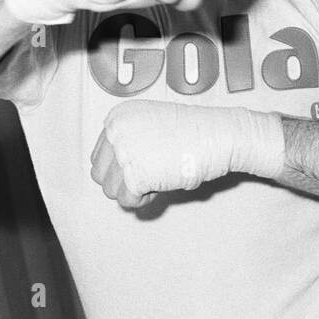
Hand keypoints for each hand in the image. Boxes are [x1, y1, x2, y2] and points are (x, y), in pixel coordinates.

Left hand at [90, 101, 284, 209]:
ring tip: (157, 177)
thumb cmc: (193, 131)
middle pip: (100, 174)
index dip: (121, 166)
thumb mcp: (151, 125)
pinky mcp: (135, 176)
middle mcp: (115, 132)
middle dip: (123, 180)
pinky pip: (127, 201)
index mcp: (118, 117)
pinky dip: (144, 199)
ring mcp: (124, 154)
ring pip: (110, 190)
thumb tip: (112, 173)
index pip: (100, 155)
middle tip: (150, 175)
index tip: (144, 164)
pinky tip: (162, 184)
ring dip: (133, 190)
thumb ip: (129, 141)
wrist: (218, 135)